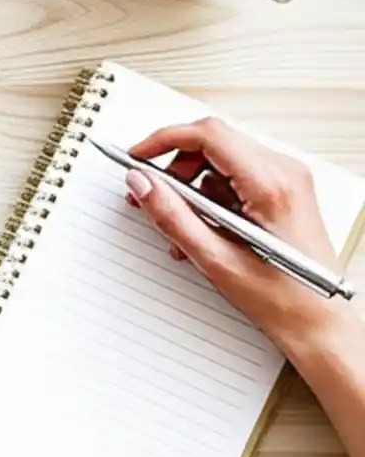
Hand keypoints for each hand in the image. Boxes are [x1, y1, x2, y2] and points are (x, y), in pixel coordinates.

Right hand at [122, 117, 350, 355]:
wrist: (319, 321)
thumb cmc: (283, 299)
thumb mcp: (215, 259)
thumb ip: (172, 216)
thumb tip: (142, 184)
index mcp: (271, 185)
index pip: (208, 135)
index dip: (164, 140)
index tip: (138, 158)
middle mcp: (285, 173)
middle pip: (213, 142)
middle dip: (174, 165)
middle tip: (149, 191)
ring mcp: (287, 180)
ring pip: (221, 159)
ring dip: (191, 184)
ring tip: (179, 221)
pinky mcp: (283, 191)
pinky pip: (235, 175)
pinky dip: (210, 195)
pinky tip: (202, 226)